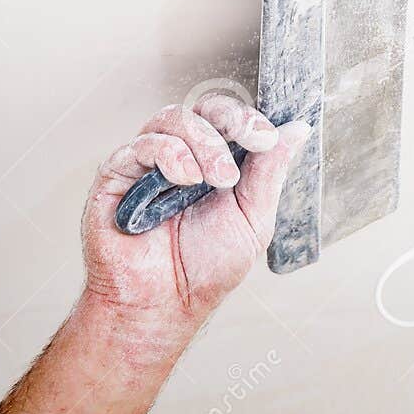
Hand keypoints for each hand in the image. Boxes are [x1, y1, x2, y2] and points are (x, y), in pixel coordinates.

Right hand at [81, 95, 309, 336]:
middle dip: (229, 123)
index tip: (267, 138)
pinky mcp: (116, 175)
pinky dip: (168, 156)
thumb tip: (297, 129)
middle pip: (202, 108)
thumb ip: (270, 171)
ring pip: (173, 118)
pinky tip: (184, 180)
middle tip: (241, 162)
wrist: (164, 305)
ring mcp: (146, 163)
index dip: (248, 119)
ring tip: (216, 180)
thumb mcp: (253, 218)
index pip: (228, 117)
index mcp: (213, 160)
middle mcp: (180, 155)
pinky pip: (140, 145)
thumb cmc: (205, 268)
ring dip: (203, 144)